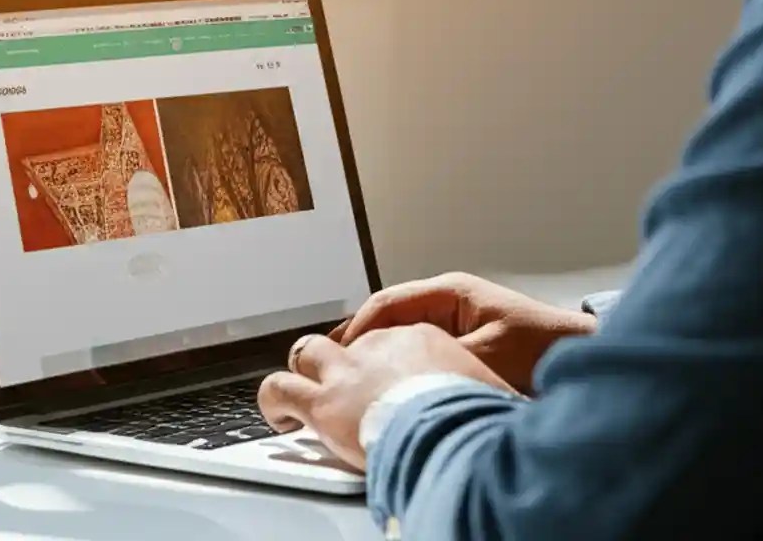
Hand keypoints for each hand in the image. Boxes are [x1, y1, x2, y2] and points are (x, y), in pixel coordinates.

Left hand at [257, 324, 515, 470]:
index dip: (380, 357)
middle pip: (348, 340)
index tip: (379, 374)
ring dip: (301, 369)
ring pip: (307, 353)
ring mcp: (347, 369)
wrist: (458, 426)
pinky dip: (274, 398)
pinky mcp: (323, 399)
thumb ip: (471, 393)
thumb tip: (481, 410)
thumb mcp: (488, 393)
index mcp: (423, 338)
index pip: (391, 337)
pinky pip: (282, 389)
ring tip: (295, 391)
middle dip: (338, 355)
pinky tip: (278, 415)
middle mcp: (380, 345)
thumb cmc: (478, 412)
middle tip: (334, 377)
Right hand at [331, 273, 597, 393]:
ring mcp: (455, 320)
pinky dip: (400, 362)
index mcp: (450, 292)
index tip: (340, 355)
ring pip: (401, 333)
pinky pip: (419, 347)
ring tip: (354, 376)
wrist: (585, 356)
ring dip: (379, 352)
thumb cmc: (546, 349)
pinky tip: (390, 383)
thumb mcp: (486, 355)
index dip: (358, 330)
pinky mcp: (463, 341)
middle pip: (388, 316)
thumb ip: (439, 361)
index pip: (386, 304)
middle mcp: (448, 301)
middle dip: (360, 341)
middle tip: (333, 365)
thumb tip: (398, 372)